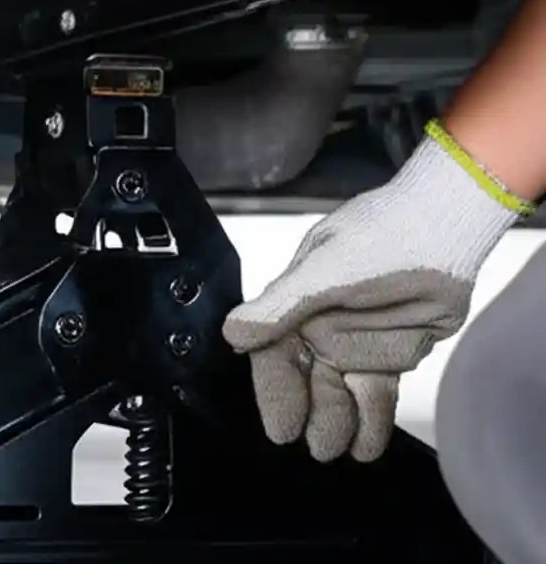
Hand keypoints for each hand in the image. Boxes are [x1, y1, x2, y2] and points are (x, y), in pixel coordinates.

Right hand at [223, 126, 525, 462]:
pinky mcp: (391, 350)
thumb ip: (281, 305)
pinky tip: (367, 445)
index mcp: (296, 303)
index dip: (276, 392)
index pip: (274, 356)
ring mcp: (356, 339)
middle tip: (317, 447)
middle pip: (310, 380)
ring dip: (342, 421)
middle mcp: (321, 325)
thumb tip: (233, 335)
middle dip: (313, 413)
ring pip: (343, 389)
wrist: (445, 228)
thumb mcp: (325, 269)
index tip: (281, 429)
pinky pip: (378, 391)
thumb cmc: (381, 238)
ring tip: (341, 449)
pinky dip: (373, 419)